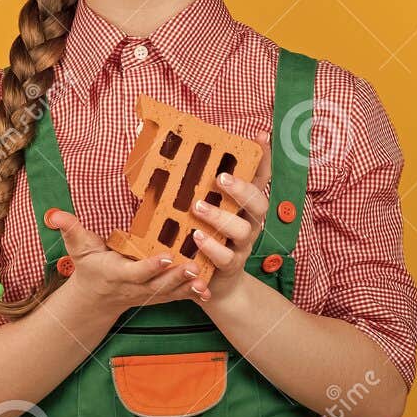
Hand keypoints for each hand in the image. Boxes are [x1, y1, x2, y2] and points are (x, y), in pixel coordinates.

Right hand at [47, 208, 196, 311]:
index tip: (166, 256)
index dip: (151, 265)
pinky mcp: (157, 297)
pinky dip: (192, 293)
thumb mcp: (77, 248)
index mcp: (118, 273)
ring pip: (171, 292)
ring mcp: (148, 295)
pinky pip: (177, 297)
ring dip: (188, 286)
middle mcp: (135, 287)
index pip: (136, 271)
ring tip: (205, 276)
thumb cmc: (88, 268)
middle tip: (196, 266)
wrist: (95, 299)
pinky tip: (207, 288)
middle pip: (159, 284)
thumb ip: (70, 229)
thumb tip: (55, 214)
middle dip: (177, 276)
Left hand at [189, 132, 271, 301]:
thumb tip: (153, 144)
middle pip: (258, 203)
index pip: (259, 177)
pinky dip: (212, 248)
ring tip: (197, 208)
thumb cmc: (200, 234)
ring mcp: (241, 245)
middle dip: (242, 188)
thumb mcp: (195, 206)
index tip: (260, 135)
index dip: (263, 157)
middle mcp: (247, 222)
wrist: (210, 281)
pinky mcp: (231, 266)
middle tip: (220, 178)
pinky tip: (196, 239)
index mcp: (241, 204)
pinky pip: (227, 257)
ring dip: (220, 218)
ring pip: (243, 230)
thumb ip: (184, 182)